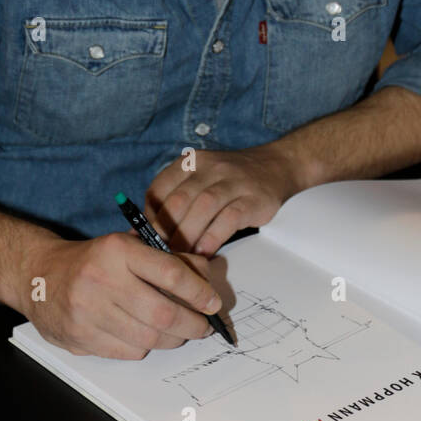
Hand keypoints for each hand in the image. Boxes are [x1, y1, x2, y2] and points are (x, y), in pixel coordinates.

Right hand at [11, 230, 221, 359]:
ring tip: (179, 333)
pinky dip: (145, 347)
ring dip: (172, 340)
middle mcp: (101, 279)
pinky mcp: (80, 337)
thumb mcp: (129, 246)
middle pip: (163, 313)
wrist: (39, 277)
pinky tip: (145, 336)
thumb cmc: (94, 261)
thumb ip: (169, 259)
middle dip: (193, 325)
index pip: (170, 273)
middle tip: (204, 327)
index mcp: (117, 250)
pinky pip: (129, 352)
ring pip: (148, 338)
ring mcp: (88, 312)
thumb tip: (209, 276)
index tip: (214, 303)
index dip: (199, 292)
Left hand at [145, 143, 299, 256]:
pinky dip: (213, 237)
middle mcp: (209, 168)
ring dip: (188, 236)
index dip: (151, 217)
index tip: (148, 238)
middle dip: (166, 232)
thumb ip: (176, 199)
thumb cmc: (227, 181)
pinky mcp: (252, 199)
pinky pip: (229, 219)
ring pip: (203, 208)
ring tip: (182, 258)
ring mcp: (233, 181)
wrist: (273, 167)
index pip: (159, 189)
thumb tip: (147, 234)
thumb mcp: (199, 178)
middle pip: (179, 201)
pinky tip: (205, 252)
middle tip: (162, 254)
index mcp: (189, 163)